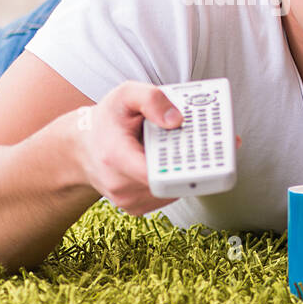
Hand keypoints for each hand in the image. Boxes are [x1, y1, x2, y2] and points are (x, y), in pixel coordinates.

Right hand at [73, 81, 240, 216]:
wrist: (83, 148)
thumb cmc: (107, 120)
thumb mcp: (125, 95)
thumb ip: (151, 99)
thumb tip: (178, 120)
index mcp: (116, 157)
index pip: (156, 173)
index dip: (185, 167)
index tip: (207, 153)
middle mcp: (121, 186)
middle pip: (173, 183)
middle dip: (198, 165)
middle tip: (219, 143)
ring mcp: (129, 201)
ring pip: (175, 191)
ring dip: (190, 173)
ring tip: (200, 148)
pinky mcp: (137, 208)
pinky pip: (169, 195)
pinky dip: (179, 179)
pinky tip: (182, 161)